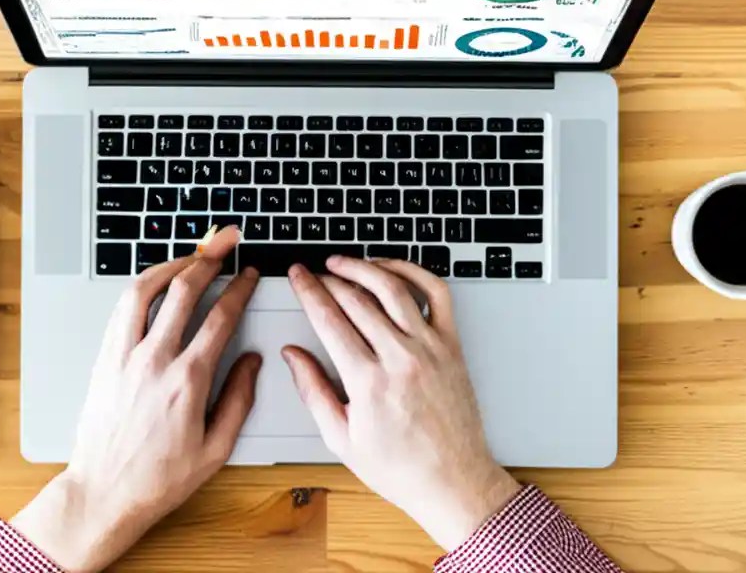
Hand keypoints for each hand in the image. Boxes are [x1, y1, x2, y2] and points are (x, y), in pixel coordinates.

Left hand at [12, 227, 260, 571]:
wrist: (103, 493)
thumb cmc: (158, 479)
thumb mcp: (216, 449)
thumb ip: (239, 399)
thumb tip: (253, 362)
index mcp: (187, 381)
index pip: (220, 317)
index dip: (240, 288)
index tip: (249, 274)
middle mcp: (153, 361)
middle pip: (184, 290)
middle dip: (210, 256)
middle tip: (226, 241)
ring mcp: (123, 357)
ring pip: (145, 290)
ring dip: (171, 263)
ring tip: (190, 253)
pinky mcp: (104, 360)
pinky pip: (121, 309)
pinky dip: (142, 287)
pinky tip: (155, 282)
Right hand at [284, 257, 520, 551]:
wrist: (453, 482)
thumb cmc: (400, 468)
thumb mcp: (341, 438)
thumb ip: (313, 390)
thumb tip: (292, 355)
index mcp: (368, 382)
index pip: (329, 319)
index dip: (307, 291)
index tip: (297, 276)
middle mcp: (400, 358)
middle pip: (356, 298)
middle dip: (328, 278)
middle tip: (313, 271)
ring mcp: (430, 348)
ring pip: (393, 287)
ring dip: (364, 267)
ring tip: (344, 263)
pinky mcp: (452, 346)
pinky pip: (436, 294)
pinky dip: (414, 272)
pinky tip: (393, 269)